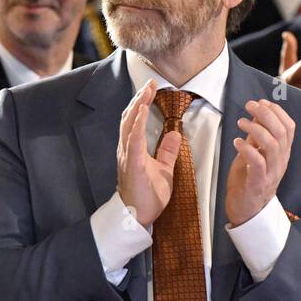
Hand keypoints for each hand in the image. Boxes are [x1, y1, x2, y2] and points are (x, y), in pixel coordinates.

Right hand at [117, 80, 180, 226]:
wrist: (137, 217)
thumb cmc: (148, 195)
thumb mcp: (164, 169)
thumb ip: (166, 152)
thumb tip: (174, 134)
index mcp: (133, 150)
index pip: (136, 121)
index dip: (142, 103)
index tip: (152, 88)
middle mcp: (126, 150)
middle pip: (130, 118)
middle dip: (140, 99)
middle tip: (150, 83)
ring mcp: (127, 157)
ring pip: (129, 126)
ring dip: (138, 107)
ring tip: (146, 92)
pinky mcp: (132, 165)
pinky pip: (133, 141)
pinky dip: (138, 125)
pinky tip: (142, 112)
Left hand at [225, 99, 295, 225]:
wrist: (248, 211)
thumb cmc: (249, 180)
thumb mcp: (255, 153)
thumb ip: (258, 136)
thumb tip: (258, 114)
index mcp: (282, 153)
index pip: (289, 127)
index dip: (277, 111)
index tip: (261, 102)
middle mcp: (280, 161)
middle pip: (281, 132)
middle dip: (266, 114)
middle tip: (250, 106)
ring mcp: (271, 173)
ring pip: (272, 145)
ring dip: (255, 129)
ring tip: (241, 122)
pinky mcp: (258, 183)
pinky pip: (258, 163)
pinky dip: (247, 149)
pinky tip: (237, 141)